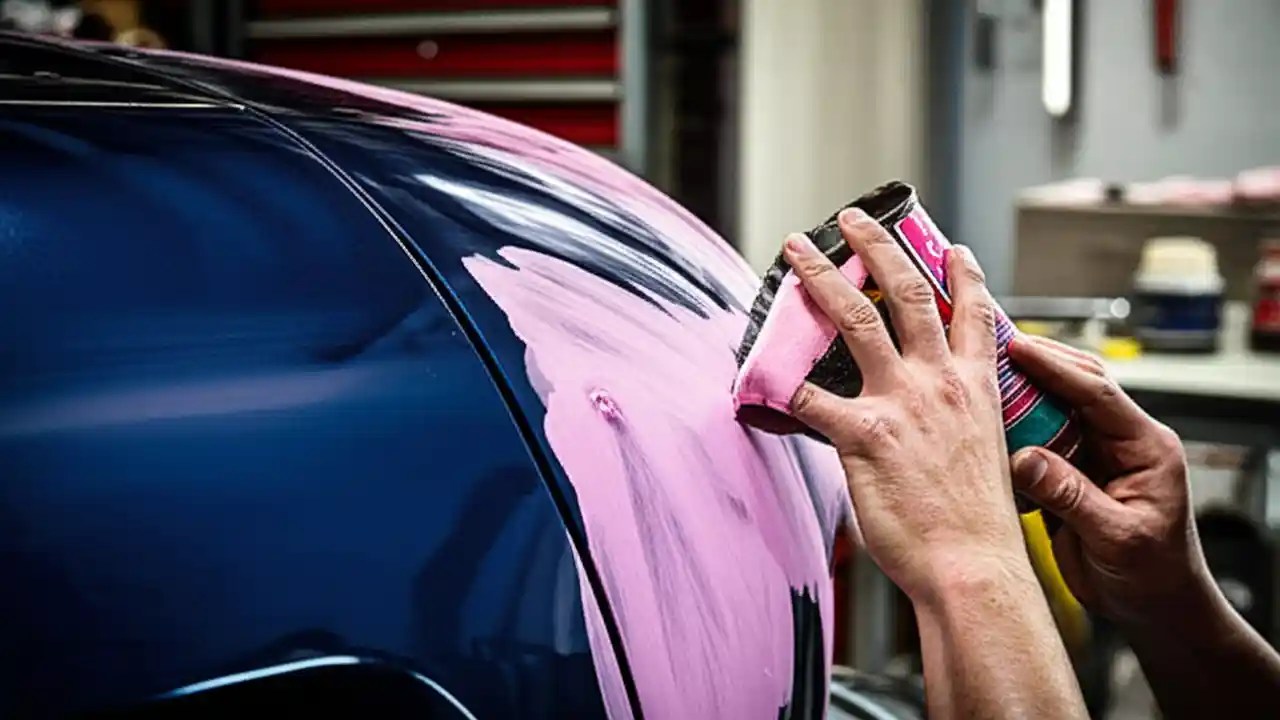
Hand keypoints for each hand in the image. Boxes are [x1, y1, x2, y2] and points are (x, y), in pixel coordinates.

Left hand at [785, 209, 1026, 603]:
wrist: (973, 567)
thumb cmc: (976, 524)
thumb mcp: (980, 454)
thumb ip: (951, 422)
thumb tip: (920, 421)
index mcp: (975, 387)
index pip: (974, 313)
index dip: (962, 273)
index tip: (951, 248)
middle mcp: (939, 383)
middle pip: (906, 293)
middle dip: (876, 247)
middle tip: (853, 220)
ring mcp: (901, 403)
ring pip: (855, 319)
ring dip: (821, 278)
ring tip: (798, 252)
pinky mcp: (862, 434)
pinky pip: (809, 396)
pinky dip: (781, 382)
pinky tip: (759, 371)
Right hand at [1007, 335, 1210, 627]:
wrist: (1155, 609)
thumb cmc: (1154, 576)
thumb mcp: (1117, 538)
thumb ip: (1072, 497)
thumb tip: (1024, 460)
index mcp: (1147, 447)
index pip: (1098, 393)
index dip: (1056, 368)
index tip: (1018, 348)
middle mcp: (1121, 443)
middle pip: (1076, 386)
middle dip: (1037, 363)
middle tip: (991, 346)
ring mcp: (1094, 456)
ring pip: (1054, 409)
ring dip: (1020, 393)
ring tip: (979, 374)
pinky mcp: (1070, 474)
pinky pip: (1038, 440)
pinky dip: (1011, 428)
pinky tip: (983, 420)